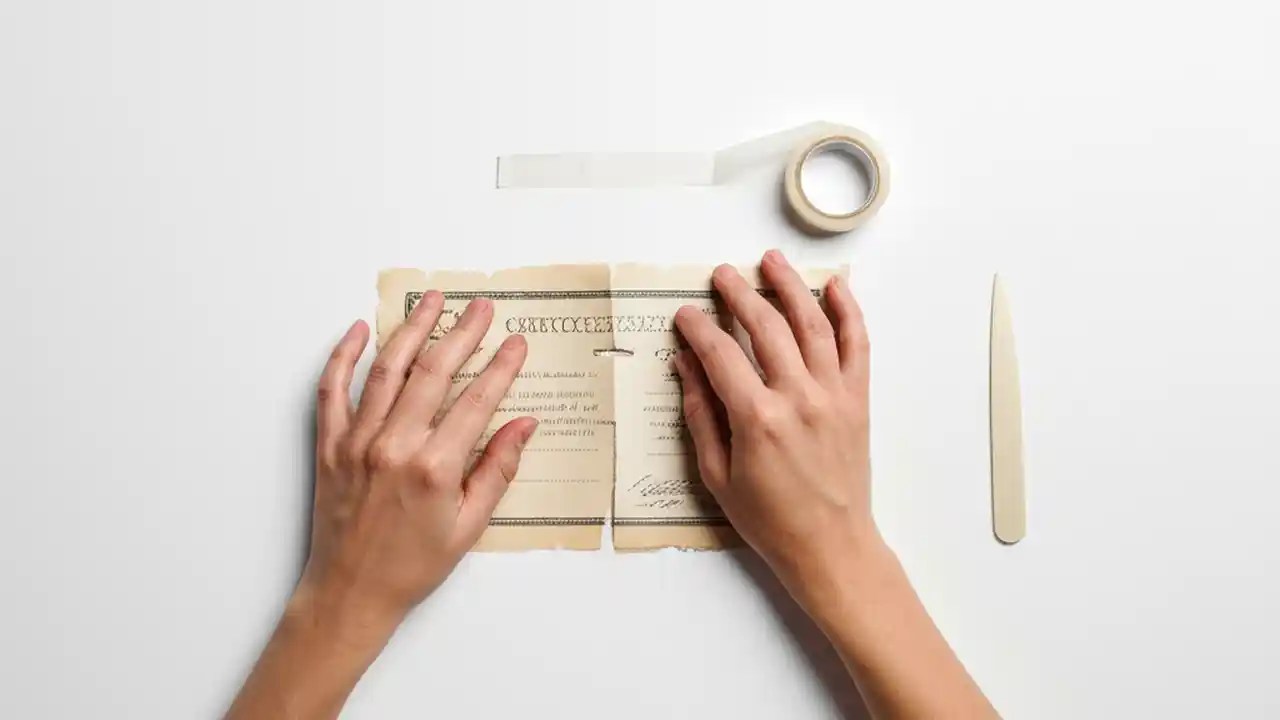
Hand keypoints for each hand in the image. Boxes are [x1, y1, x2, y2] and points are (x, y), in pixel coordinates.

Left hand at [229, 295, 535, 719]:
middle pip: (434, 373)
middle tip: (481, 308)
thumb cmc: (412, 566)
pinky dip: (343, 356)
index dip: (501, 367)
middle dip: (462, 334)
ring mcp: (356, 443)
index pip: (476, 401)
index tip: (516, 343)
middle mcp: (393, 447)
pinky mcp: (329, 447)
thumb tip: (523, 425)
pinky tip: (358, 330)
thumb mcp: (469, 526)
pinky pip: (332, 390)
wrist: (349, 593)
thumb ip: (497, 470)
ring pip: (386, 370)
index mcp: (433, 468)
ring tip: (432, 301)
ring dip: (411, 330)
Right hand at [673, 250, 881, 607]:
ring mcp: (833, 395)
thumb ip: (702, 414)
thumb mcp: (717, 474)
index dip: (699, 329)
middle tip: (721, 275)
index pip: (721, 355)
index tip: (685, 314)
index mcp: (757, 419)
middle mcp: (798, 398)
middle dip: (740, 294)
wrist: (830, 546)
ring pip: (812, 324)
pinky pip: (857, 345)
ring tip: (772, 261)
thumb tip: (686, 365)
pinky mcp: (857, 400)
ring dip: (791, 287)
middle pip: (766, 327)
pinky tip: (835, 286)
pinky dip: (849, 311)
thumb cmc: (770, 519)